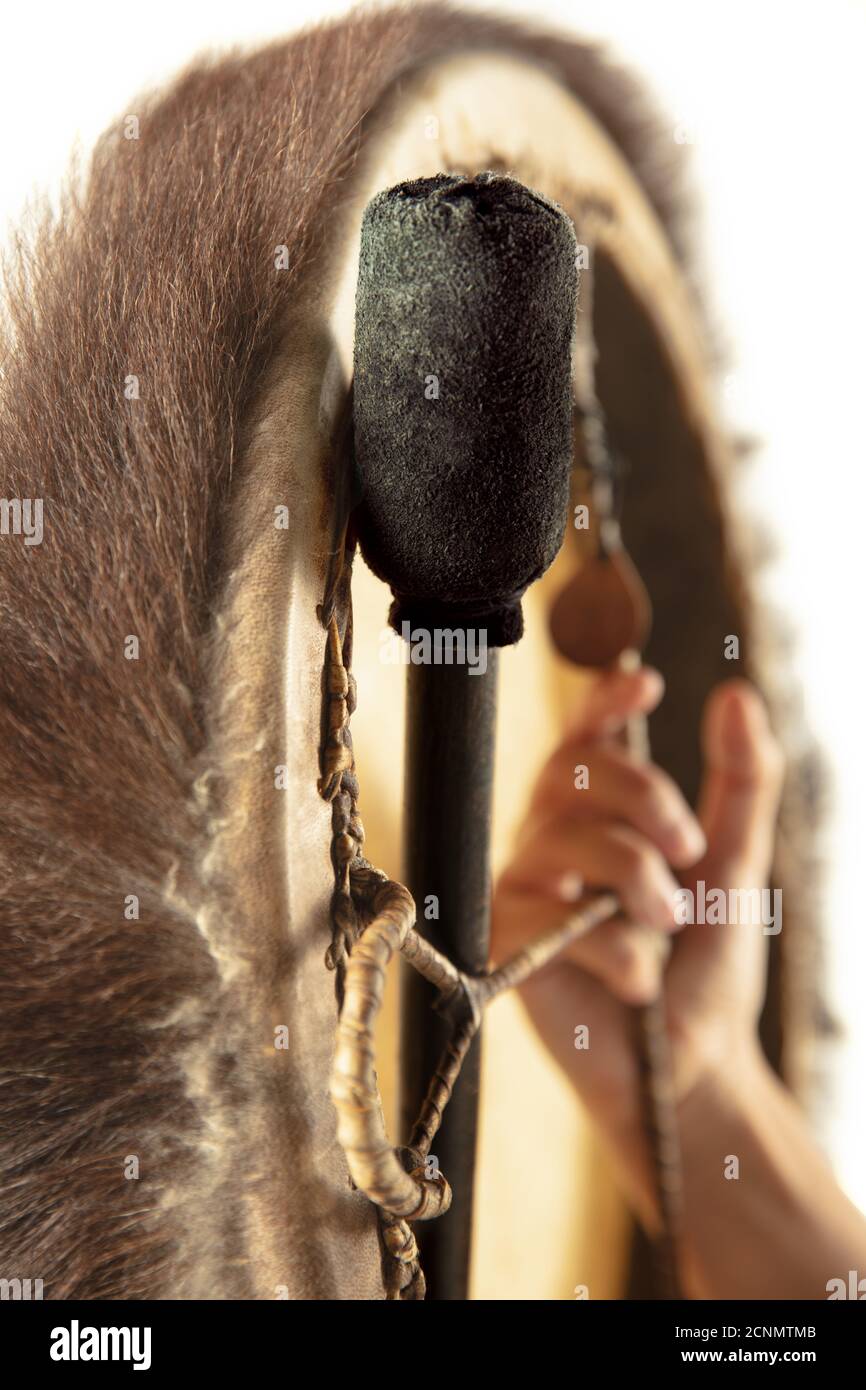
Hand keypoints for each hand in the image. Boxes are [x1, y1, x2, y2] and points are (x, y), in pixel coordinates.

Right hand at [490, 669, 784, 1175]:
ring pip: (560, 837)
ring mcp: (529, 889)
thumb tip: (736, 694)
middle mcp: (557, 839)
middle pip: (570, 769)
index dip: (603, 701)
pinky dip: (613, 948)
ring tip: (670, 924)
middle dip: (642, 795)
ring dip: (633, 876)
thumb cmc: (708, 965)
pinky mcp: (508, 944)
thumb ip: (744, 781)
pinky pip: (548, 916)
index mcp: (605, 813)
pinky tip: (637, 981)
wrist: (694, 1063)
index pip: (586, 735)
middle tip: (691, 850)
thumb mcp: (739, 864)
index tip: (645, 687)